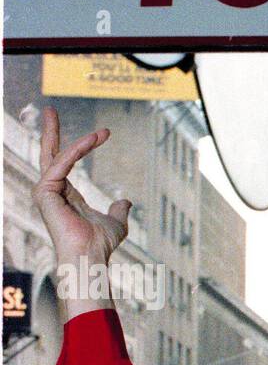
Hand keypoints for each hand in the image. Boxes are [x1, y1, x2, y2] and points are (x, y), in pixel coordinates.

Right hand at [32, 105, 130, 263]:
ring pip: (59, 156)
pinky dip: (77, 150)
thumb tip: (126, 202)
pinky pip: (61, 163)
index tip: (103, 133)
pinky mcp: (44, 190)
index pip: (65, 162)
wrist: (90, 256)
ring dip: (81, 142)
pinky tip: (93, 141)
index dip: (81, 145)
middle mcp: (51, 190)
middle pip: (48, 153)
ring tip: (103, 133)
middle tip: (51, 108)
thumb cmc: (100, 244)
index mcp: (64, 194)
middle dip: (50, 131)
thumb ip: (119, 211)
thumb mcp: (116, 223)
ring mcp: (45, 190)